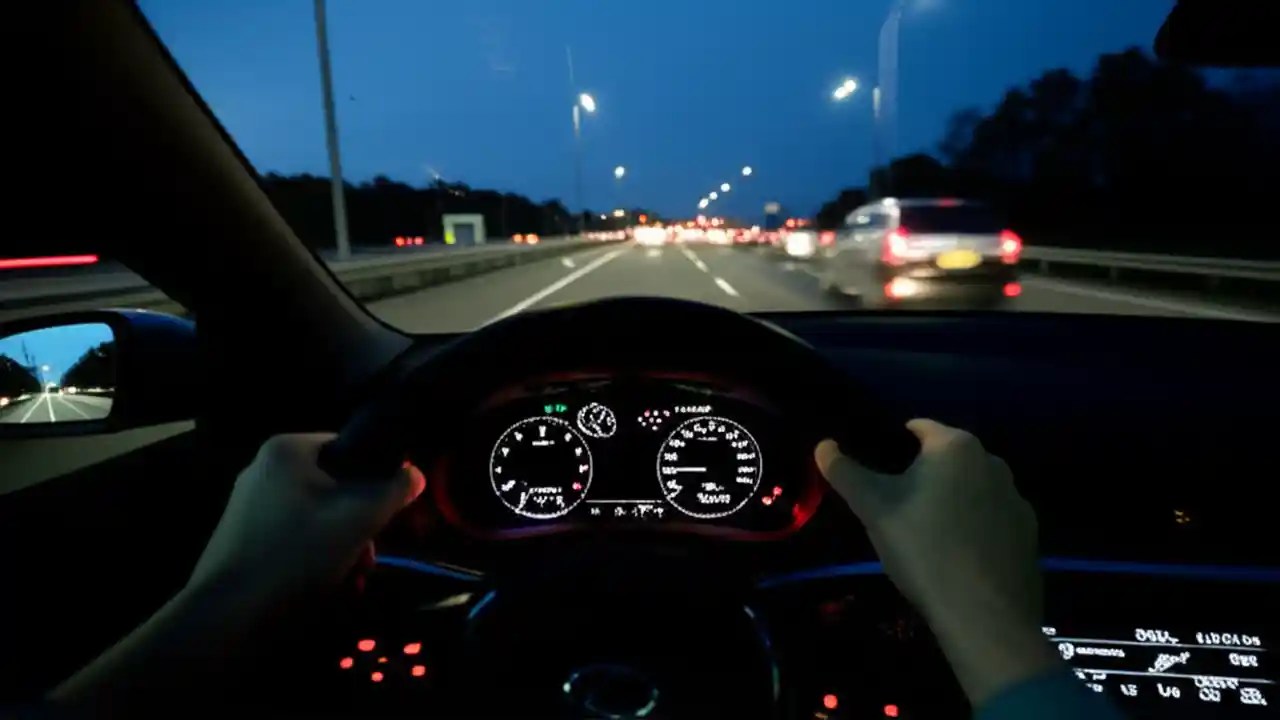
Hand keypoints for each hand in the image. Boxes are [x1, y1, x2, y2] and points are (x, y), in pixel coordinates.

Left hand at [188, 433, 425, 608]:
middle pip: (335, 485)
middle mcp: (264, 468)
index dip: (378, 477)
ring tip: (351, 576)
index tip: (389, 513)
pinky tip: (326, 583)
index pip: (350, 447)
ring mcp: (250, 503)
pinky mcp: (244, 536)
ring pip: (317, 514)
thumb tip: (415, 473)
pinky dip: (315, 554)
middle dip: (359, 522)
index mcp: (286, 450)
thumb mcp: (357, 520)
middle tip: (369, 556)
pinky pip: (295, 534)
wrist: (228, 616)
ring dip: (342, 543)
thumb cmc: (296, 555)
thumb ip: (392, 491)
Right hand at [815, 419, 1055, 704]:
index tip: (879, 473)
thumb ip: (845, 472)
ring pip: (972, 488)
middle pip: (948, 459)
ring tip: (928, 534)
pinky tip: (959, 555)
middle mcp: (993, 462)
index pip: (919, 427)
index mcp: (955, 446)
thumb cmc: (923, 548)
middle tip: (898, 507)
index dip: (894, 444)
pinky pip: (993, 518)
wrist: (983, 613)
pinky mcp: (1028, 532)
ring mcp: (1015, 498)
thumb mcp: (873, 508)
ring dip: (952, 500)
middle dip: (924, 475)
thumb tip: (823, 445)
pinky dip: (976, 526)